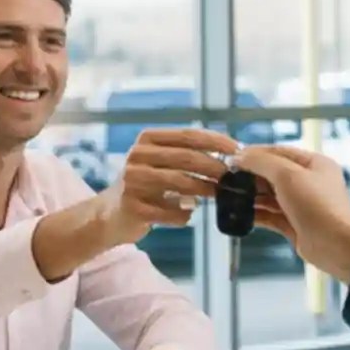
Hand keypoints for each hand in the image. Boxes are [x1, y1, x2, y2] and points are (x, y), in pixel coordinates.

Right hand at [95, 128, 240, 245]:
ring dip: (204, 190)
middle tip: (233, 177)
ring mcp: (132, 181)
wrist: (110, 215)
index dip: (216, 142)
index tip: (238, 150)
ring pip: (179, 182)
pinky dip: (184, 214)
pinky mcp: (132, 207)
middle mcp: (137, 156)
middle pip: (186, 158)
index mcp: (147, 140)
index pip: (188, 135)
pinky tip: (189, 214)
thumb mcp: (161, 163)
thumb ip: (188, 156)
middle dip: (214, 167)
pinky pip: (170, 211)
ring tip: (218, 194)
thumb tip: (230, 157)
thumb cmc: (146, 187)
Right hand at [233, 144, 349, 284]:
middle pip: (272, 174)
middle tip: (227, 177)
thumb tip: (240, 157)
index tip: (233, 157)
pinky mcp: (294, 224)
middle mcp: (309, 182)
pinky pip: (270, 215)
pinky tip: (239, 213)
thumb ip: (262, 163)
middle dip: (250, 176)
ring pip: (269, 195)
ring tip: (229, 195)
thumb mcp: (288, 175)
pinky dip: (255, 213)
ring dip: (250, 195)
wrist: (336, 246)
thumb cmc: (320, 207)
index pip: (279, 151)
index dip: (255, 153)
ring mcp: (301, 204)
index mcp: (314, 164)